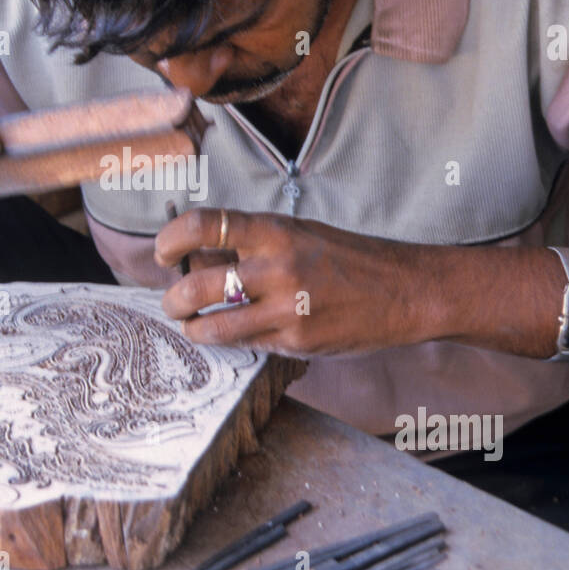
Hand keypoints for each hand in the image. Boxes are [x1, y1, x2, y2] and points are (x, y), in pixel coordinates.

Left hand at [154, 208, 435, 355]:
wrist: (404, 290)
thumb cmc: (346, 258)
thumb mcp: (299, 234)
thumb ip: (251, 244)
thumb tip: (195, 256)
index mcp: (276, 231)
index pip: (205, 224)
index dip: (171, 239)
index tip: (163, 252)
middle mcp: (278, 267)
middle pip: (198, 285)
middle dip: (173, 300)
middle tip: (170, 304)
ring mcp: (287, 308)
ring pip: (214, 327)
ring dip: (193, 329)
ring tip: (190, 327)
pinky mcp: (297, 341)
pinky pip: (248, 344)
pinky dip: (234, 341)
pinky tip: (234, 336)